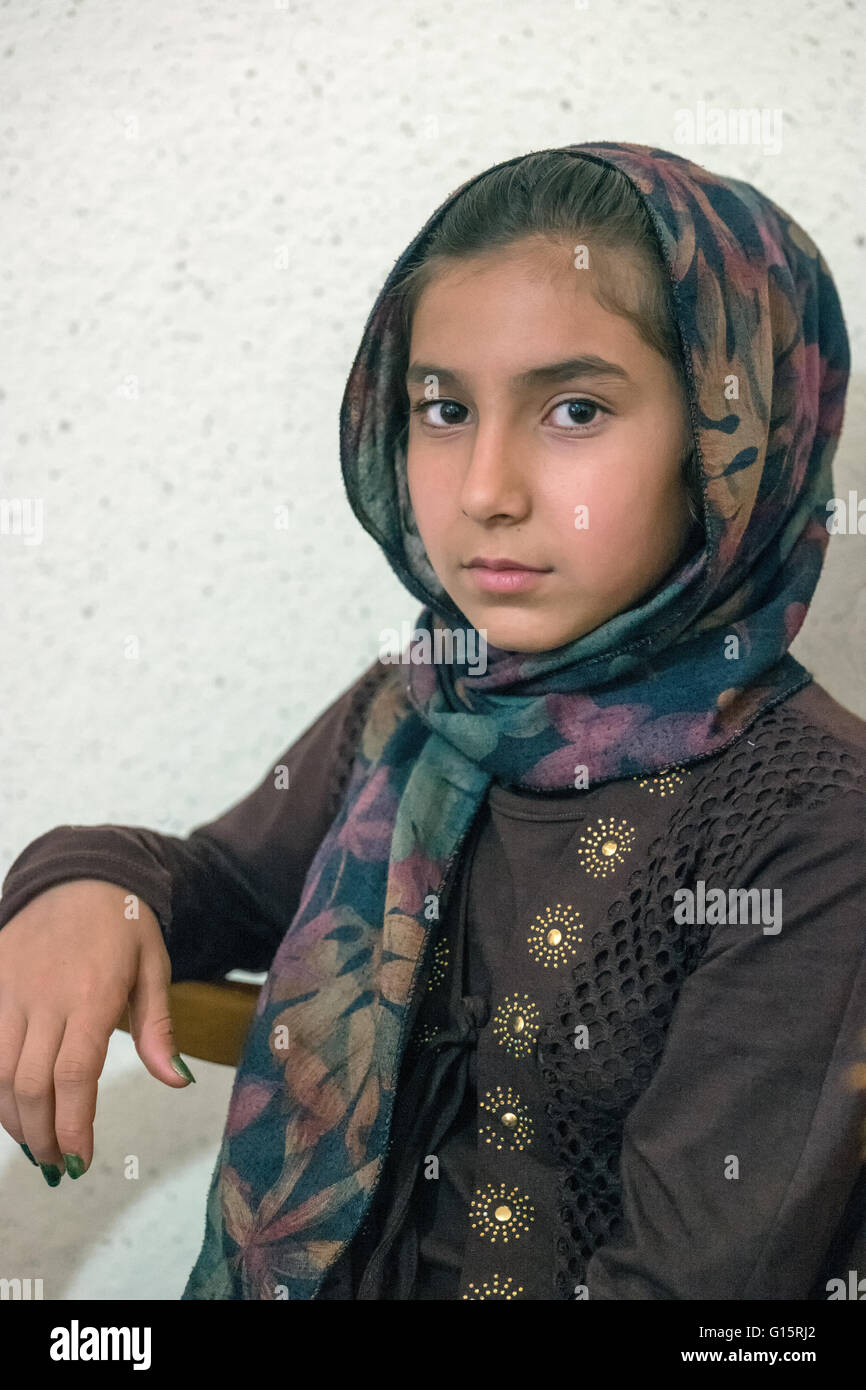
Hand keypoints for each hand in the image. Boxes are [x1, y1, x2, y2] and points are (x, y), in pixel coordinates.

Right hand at [0, 878, 193, 1184]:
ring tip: (35, 1145)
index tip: (81, 1161)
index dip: (73, 1126)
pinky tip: (10, 1108)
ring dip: (12, 1119)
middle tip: (58, 1165)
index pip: (74, 1076)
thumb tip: (177, 1081)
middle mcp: (45, 996)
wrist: (78, 873)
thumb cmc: (124, 924)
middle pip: (31, 1084)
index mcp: (92, 994)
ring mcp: (10, 990)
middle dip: (42, 1135)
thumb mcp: (154, 968)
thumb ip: (158, 1029)